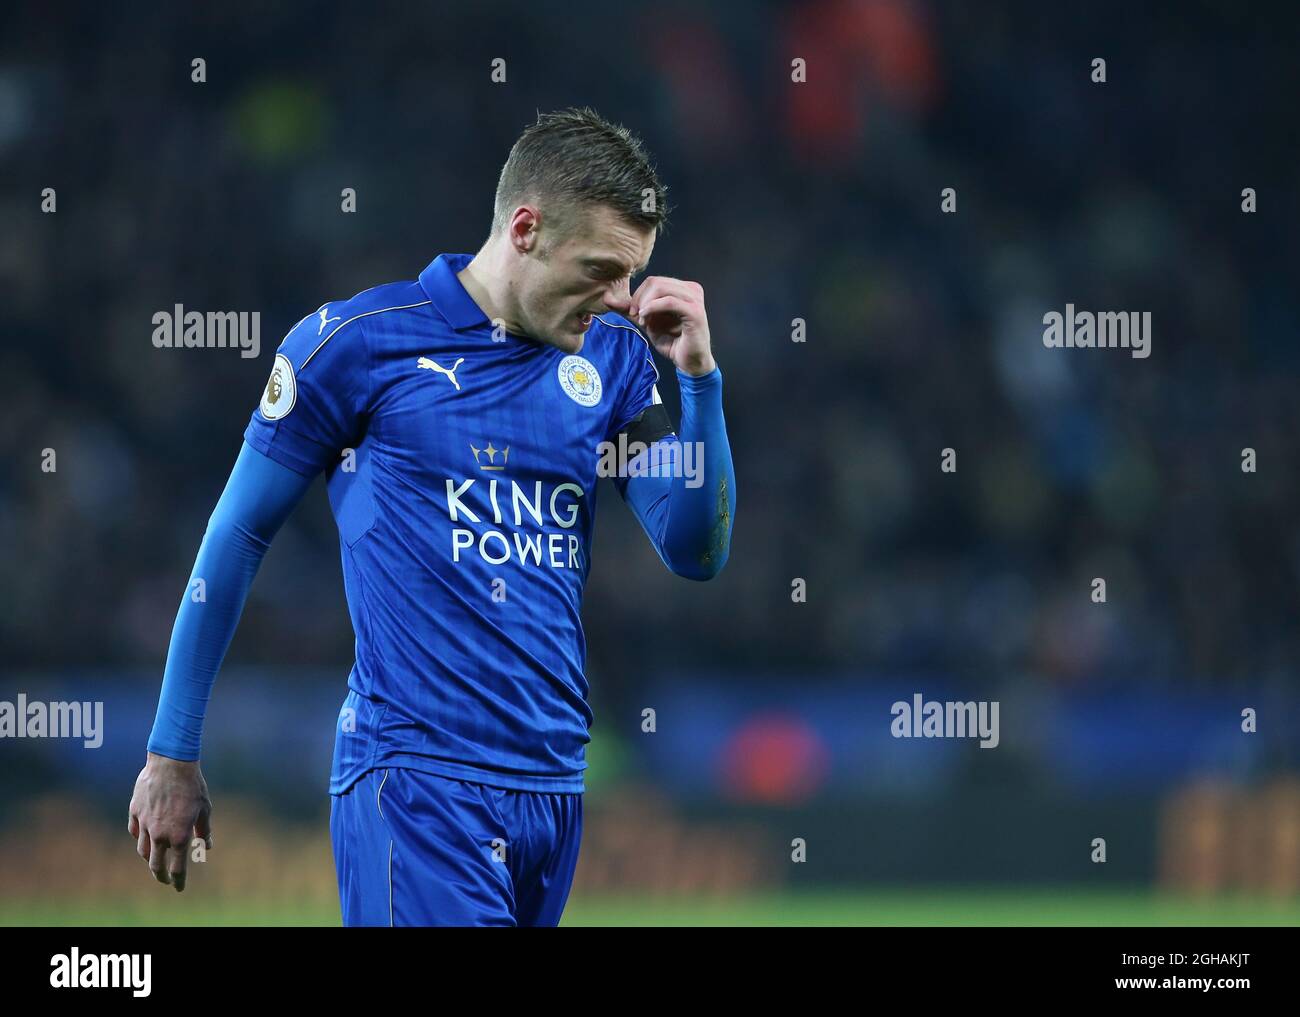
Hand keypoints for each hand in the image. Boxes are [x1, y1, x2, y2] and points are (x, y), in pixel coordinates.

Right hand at [128, 751, 212, 891]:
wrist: (171, 763)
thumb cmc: (192, 785)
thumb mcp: (204, 808)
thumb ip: (204, 829)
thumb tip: (208, 845)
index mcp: (179, 836)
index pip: (177, 867)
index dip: (178, 880)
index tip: (179, 887)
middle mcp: (159, 834)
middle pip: (155, 865)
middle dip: (161, 876)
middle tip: (165, 880)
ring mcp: (144, 824)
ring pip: (142, 850)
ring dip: (150, 858)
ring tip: (156, 859)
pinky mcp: (135, 812)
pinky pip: (135, 831)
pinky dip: (140, 837)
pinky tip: (145, 837)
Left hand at [628, 276, 716, 376]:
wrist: (689, 362)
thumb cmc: (673, 342)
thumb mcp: (647, 322)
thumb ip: (630, 309)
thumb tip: (606, 298)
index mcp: (683, 289)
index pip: (654, 281)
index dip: (638, 295)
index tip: (634, 313)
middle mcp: (691, 290)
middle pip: (655, 282)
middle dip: (640, 299)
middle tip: (636, 316)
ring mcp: (695, 299)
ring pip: (661, 288)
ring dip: (646, 304)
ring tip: (643, 321)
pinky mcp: (695, 311)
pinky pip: (669, 302)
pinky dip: (653, 308)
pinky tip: (646, 319)